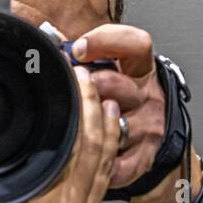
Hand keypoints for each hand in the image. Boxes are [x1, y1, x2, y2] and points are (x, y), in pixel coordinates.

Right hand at [0, 67, 121, 202]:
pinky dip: (106, 148)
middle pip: (90, 137)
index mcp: (36, 196)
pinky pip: (103, 176)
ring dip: (102, 120)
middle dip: (88, 99)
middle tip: (81, 71)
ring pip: (102, 155)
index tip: (65, 70)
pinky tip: (106, 130)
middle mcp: (66, 201)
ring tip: (96, 92)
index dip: (70, 98)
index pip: (65, 134)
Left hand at [70, 24, 195, 202]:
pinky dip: (100, 162)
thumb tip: (49, 39)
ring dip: (93, 126)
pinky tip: (87, 155)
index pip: (135, 44)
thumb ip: (84, 54)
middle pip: (120, 86)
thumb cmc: (121, 97)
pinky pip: (118, 163)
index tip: (78, 48)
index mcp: (139, 68)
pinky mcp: (145, 156)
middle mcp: (147, 95)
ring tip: (77, 124)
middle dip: (92, 87)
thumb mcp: (111, 68)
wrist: (152, 134)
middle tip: (75, 88)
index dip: (105, 41)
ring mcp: (149, 127)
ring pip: (117, 126)